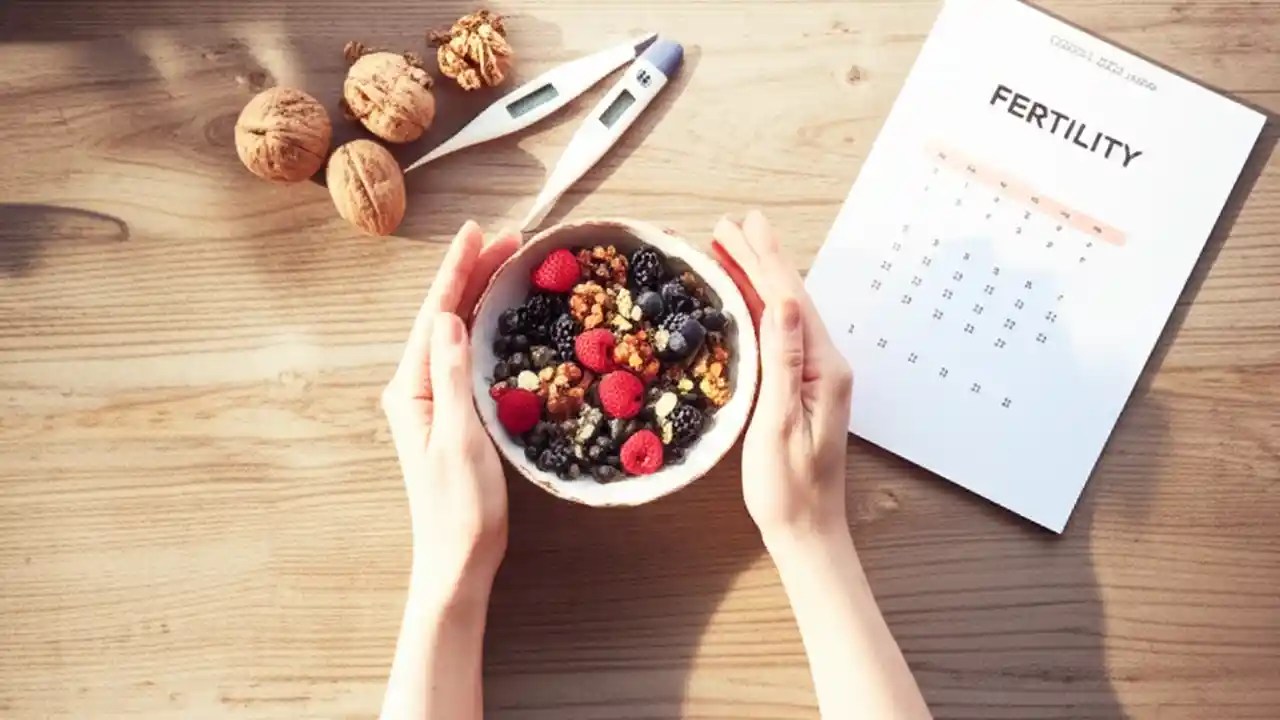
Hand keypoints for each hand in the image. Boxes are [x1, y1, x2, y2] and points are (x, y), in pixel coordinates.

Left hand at [381, 221, 520, 597]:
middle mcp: (417, 389)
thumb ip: (451, 376)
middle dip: (473, 274)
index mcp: (411, 390)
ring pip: (456, 333)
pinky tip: (502, 317)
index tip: (478, 231)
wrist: (458, 559)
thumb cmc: (460, 508)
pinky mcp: (454, 415)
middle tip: (509, 239)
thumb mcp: (459, 438)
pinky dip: (485, 328)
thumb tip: (447, 317)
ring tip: (508, 264)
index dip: (456, 271)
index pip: (434, 315)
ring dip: (480, 296)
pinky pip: (467, 356)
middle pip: (444, 317)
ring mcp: (434, 402)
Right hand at [711, 211, 853, 546]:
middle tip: (732, 221)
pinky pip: (781, 334)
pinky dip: (761, 307)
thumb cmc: (788, 487)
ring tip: (733, 246)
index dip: (765, 259)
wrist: (806, 530)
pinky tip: (746, 297)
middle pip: (791, 297)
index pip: (791, 299)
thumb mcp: (780, 424)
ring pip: (786, 312)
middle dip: (760, 257)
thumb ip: (784, 361)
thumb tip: (786, 302)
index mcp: (825, 368)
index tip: (743, 224)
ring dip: (759, 277)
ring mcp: (817, 375)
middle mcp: (827, 364)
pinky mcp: (804, 388)